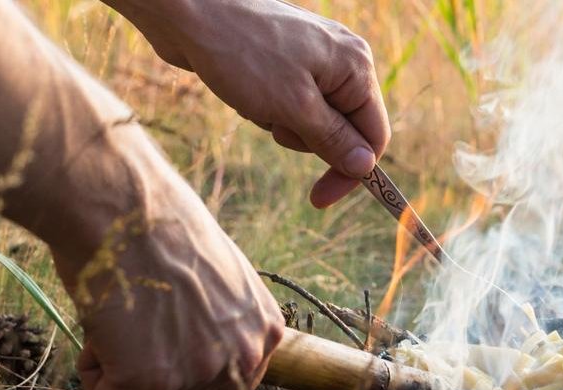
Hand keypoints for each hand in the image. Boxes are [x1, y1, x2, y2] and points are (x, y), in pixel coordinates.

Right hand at [53, 136, 284, 389]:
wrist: (123, 207)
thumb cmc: (162, 228)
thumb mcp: (221, 277)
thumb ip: (224, 320)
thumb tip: (199, 349)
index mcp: (266, 330)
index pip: (234, 384)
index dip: (193, 369)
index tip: (168, 346)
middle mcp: (242, 358)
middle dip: (157, 370)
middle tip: (138, 320)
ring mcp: (196, 374)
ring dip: (123, 364)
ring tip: (123, 309)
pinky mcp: (147, 384)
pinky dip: (91, 369)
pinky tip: (100, 323)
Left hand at [108, 0, 389, 207]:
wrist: (188, 13)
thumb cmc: (243, 54)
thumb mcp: (294, 107)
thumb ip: (334, 140)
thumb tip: (367, 167)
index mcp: (356, 67)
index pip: (374, 135)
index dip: (350, 171)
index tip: (319, 198)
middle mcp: (342, 61)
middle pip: (342, 130)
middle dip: (306, 138)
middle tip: (275, 119)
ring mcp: (312, 60)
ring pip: (311, 121)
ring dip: (282, 124)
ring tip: (256, 100)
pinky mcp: (284, 63)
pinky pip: (289, 105)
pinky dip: (269, 110)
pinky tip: (246, 92)